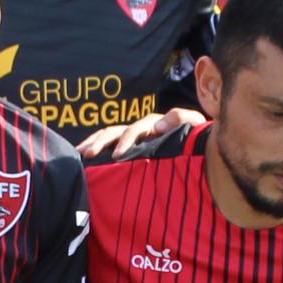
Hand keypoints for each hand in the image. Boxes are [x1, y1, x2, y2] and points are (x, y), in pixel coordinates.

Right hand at [77, 106, 196, 158]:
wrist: (202, 152)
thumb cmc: (197, 138)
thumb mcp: (195, 125)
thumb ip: (182, 118)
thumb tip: (159, 123)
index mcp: (153, 124)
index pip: (135, 128)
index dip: (126, 139)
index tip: (118, 155)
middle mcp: (140, 131)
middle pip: (115, 131)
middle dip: (100, 141)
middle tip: (88, 153)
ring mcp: (133, 141)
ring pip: (108, 138)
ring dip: (93, 144)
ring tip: (81, 154)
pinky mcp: (130, 153)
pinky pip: (110, 149)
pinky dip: (97, 152)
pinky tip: (85, 163)